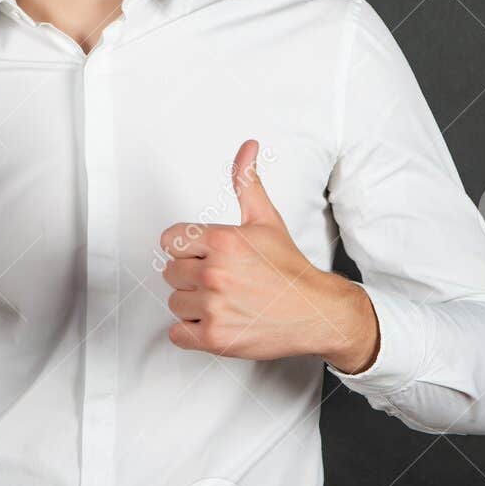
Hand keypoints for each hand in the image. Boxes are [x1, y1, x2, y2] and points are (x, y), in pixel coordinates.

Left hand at [158, 139, 378, 370]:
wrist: (315, 311)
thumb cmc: (289, 268)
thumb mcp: (266, 220)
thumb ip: (247, 182)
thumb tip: (247, 147)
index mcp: (222, 240)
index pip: (169, 241)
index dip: (186, 248)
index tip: (204, 254)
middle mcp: (214, 272)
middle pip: (170, 272)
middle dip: (191, 275)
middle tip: (220, 280)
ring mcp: (213, 306)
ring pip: (174, 302)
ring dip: (192, 304)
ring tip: (222, 300)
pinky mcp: (214, 338)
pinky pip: (177, 333)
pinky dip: (192, 332)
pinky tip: (216, 321)